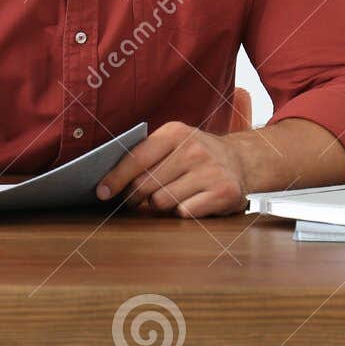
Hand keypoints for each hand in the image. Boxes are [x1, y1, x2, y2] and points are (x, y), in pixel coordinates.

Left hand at [96, 121, 250, 217]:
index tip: (102, 192)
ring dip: (161, 204)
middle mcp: (194, 149)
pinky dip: (182, 212)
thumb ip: (145, 156)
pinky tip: (192, 201)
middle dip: (135, 196)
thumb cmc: (196, 155)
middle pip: (146, 184)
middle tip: (136, 199)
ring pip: (162, 201)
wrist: (241, 160)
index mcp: (176, 132)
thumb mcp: (173, 142)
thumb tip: (109, 182)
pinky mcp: (224, 192)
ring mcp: (210, 171)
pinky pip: (184, 213)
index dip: (116, 178)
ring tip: (172, 195)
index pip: (137, 158)